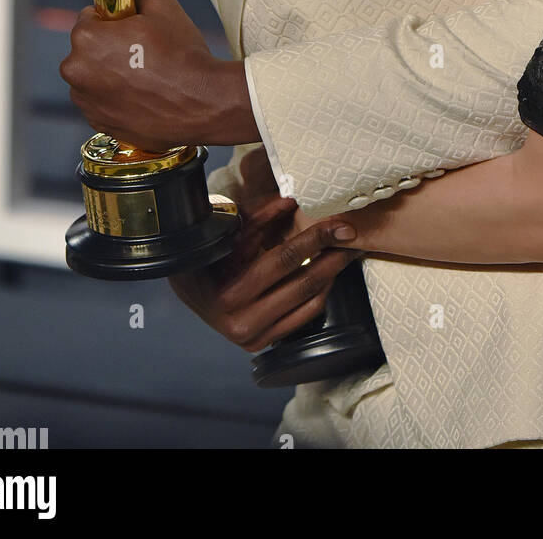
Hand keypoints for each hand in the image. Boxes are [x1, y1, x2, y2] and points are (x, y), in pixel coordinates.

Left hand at [59, 0, 258, 147]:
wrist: (202, 103)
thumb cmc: (182, 53)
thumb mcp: (162, 6)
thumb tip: (128, 3)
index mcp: (86, 38)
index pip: (89, 17)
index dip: (112, 19)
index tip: (130, 27)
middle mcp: (76, 71)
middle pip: (87, 50)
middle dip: (107, 48)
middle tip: (141, 52)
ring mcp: (86, 102)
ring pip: (93, 78)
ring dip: (109, 75)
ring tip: (145, 77)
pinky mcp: (99, 124)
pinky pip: (101, 103)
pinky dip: (116, 98)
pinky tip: (143, 96)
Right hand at [170, 200, 359, 353]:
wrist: (189, 289)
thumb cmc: (212, 251)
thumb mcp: (231, 229)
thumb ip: (263, 215)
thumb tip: (295, 199)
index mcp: (228, 287)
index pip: (285, 257)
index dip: (317, 237)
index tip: (341, 224)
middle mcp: (239, 318)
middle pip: (302, 281)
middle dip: (333, 255)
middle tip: (353, 236)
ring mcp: (251, 336)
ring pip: (308, 301)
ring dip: (333, 274)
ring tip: (347, 251)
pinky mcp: (261, 343)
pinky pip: (304, 317)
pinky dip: (321, 293)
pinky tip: (329, 274)